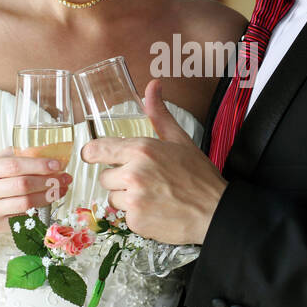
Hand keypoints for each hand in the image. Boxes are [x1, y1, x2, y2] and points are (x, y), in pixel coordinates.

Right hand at [0, 148, 72, 233]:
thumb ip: (14, 156)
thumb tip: (47, 151)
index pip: (14, 165)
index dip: (38, 165)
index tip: (57, 164)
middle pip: (23, 185)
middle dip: (49, 181)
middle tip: (66, 177)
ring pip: (26, 204)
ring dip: (48, 196)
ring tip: (61, 189)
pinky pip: (23, 217)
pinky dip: (39, 208)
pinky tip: (48, 201)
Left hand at [80, 79, 225, 244]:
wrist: (215, 212)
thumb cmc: (199, 176)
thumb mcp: (180, 140)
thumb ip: (159, 114)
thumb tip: (152, 85)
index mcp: (142, 149)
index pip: (98, 149)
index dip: (92, 153)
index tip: (92, 155)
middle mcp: (134, 173)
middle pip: (105, 176)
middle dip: (121, 179)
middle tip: (146, 181)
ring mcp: (134, 199)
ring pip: (113, 197)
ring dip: (128, 198)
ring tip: (153, 196)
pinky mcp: (136, 221)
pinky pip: (124, 216)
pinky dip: (137, 215)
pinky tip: (157, 210)